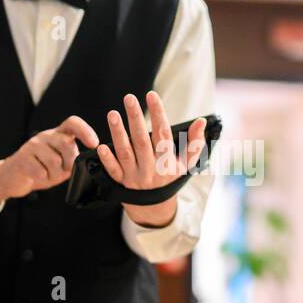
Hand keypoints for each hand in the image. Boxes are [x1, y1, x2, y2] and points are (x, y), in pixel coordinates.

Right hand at [0, 115, 100, 208]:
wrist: (12, 177)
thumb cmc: (40, 169)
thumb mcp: (61, 164)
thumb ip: (73, 160)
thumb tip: (86, 162)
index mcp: (57, 135)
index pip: (73, 123)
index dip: (85, 131)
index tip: (94, 143)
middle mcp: (45, 136)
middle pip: (66, 143)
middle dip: (70, 162)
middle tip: (65, 170)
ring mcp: (32, 146)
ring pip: (54, 161)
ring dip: (55, 174)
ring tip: (48, 174)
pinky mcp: (22, 158)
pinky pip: (40, 171)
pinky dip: (43, 178)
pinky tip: (37, 176)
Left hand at [96, 91, 205, 227]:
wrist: (155, 207)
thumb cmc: (171, 178)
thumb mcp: (186, 164)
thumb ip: (195, 142)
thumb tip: (201, 121)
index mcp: (168, 162)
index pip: (163, 134)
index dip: (158, 114)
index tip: (152, 95)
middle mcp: (151, 169)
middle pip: (142, 141)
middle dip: (135, 119)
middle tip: (129, 98)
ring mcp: (135, 176)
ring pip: (126, 152)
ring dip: (118, 133)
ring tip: (113, 113)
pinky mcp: (121, 182)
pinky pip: (113, 170)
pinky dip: (107, 159)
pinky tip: (101, 146)